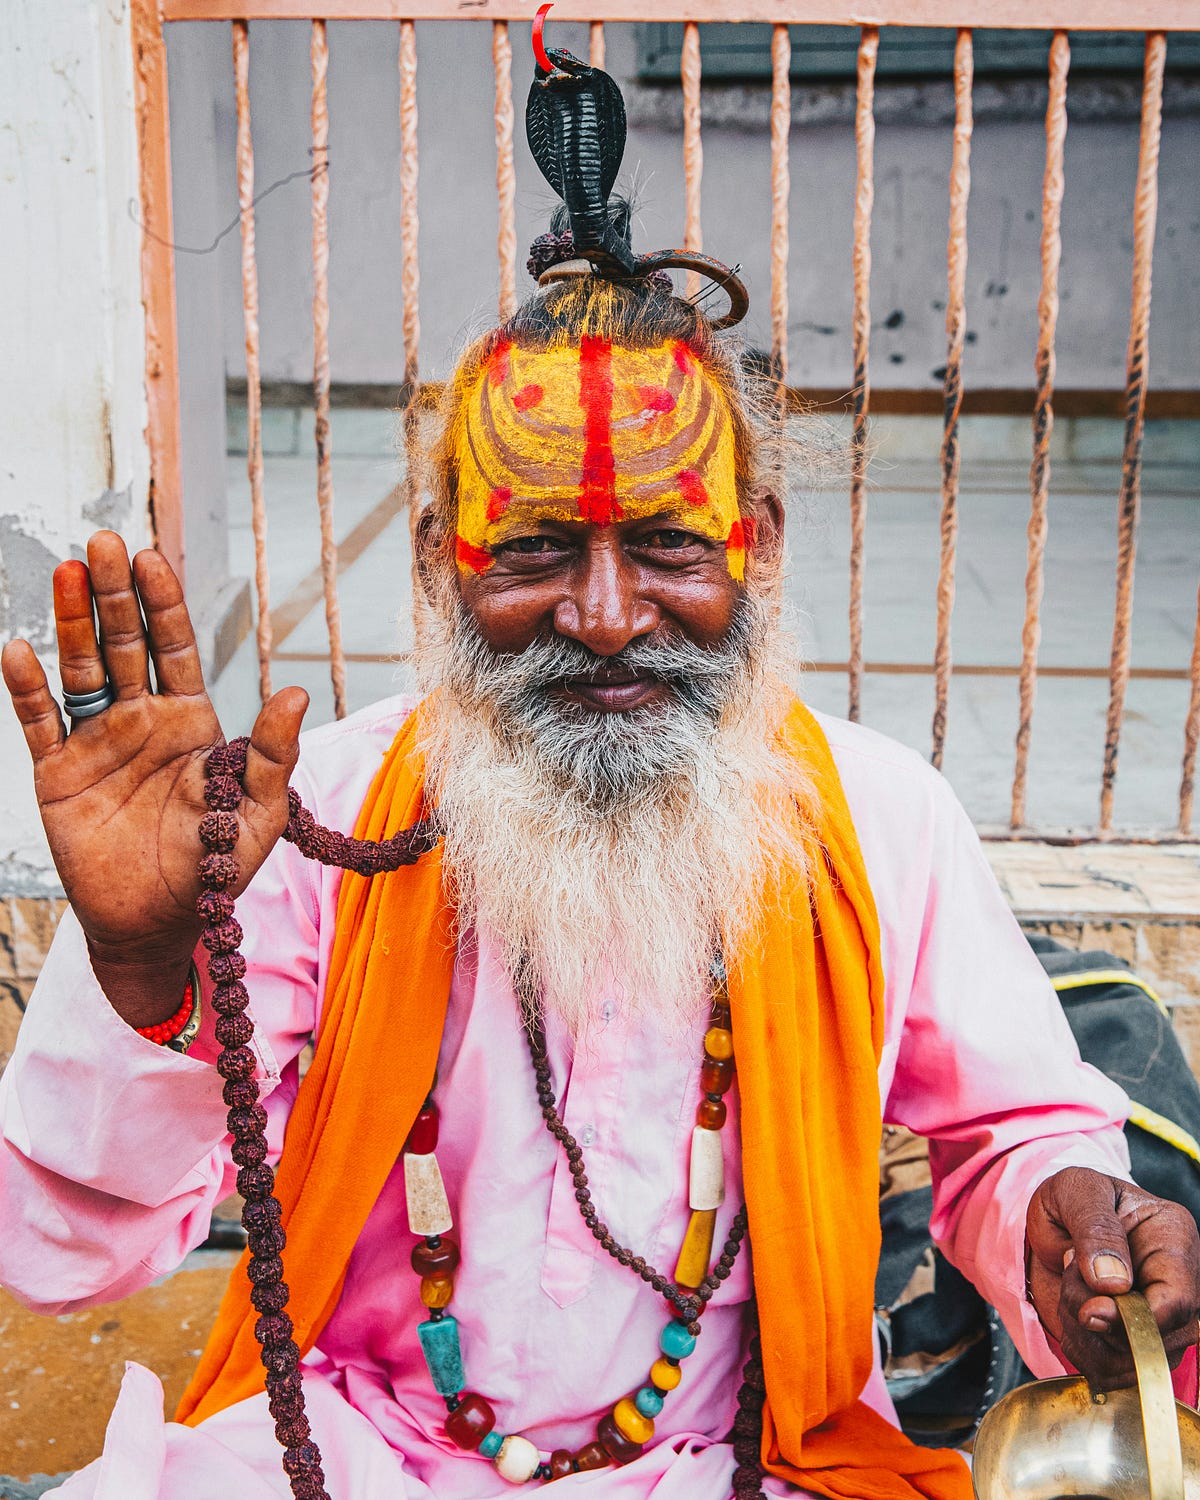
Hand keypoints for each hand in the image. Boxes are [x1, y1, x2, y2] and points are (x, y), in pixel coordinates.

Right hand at [1, 531, 307, 1026]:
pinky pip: (39, 722)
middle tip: (103, 544)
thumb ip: (273, 754)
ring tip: (66, 573)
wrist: (157, 924)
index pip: (175, 648)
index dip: (164, 604)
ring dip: (72, 624)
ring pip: (81, 671)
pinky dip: (28, 688)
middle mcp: (143, 720)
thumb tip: (295, 692)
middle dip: (115, 595)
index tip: (153, 559)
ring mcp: (98, 742)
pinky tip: (18, 649)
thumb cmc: (216, 868)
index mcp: (192, 721)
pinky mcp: (58, 773)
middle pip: (125, 644)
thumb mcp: (258, 812)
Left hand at [1026, 1165, 1199, 1388]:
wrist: (1051, 1221)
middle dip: (1098, 1319)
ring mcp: (1157, 1317)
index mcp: (1173, 1238)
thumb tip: (1113, 1284)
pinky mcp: (1132, 1340)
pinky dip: (1081, 1350)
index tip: (1090, 1311)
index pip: (1178, 1300)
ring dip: (1085, 1335)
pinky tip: (1070, 1315)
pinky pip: (1113, 1372)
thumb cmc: (1070, 1197)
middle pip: (1157, 1338)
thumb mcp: (1077, 1191)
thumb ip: (1096, 1229)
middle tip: (1070, 1275)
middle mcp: (1174, 1283)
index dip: (1135, 1318)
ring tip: (1070, 1289)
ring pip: (1133, 1361)